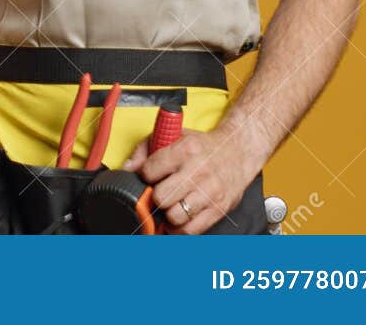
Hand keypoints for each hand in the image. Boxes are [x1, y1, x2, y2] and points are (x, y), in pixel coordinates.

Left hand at [122, 126, 264, 234]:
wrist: (238, 152)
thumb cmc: (202, 146)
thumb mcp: (174, 136)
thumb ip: (145, 149)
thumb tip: (127, 169)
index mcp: (185, 150)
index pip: (150, 171)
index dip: (144, 176)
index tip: (149, 177)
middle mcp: (198, 171)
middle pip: (161, 197)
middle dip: (155, 197)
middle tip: (160, 193)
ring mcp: (210, 192)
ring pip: (174, 216)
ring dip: (167, 214)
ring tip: (170, 206)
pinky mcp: (219, 209)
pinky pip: (191, 230)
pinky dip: (180, 229)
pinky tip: (178, 219)